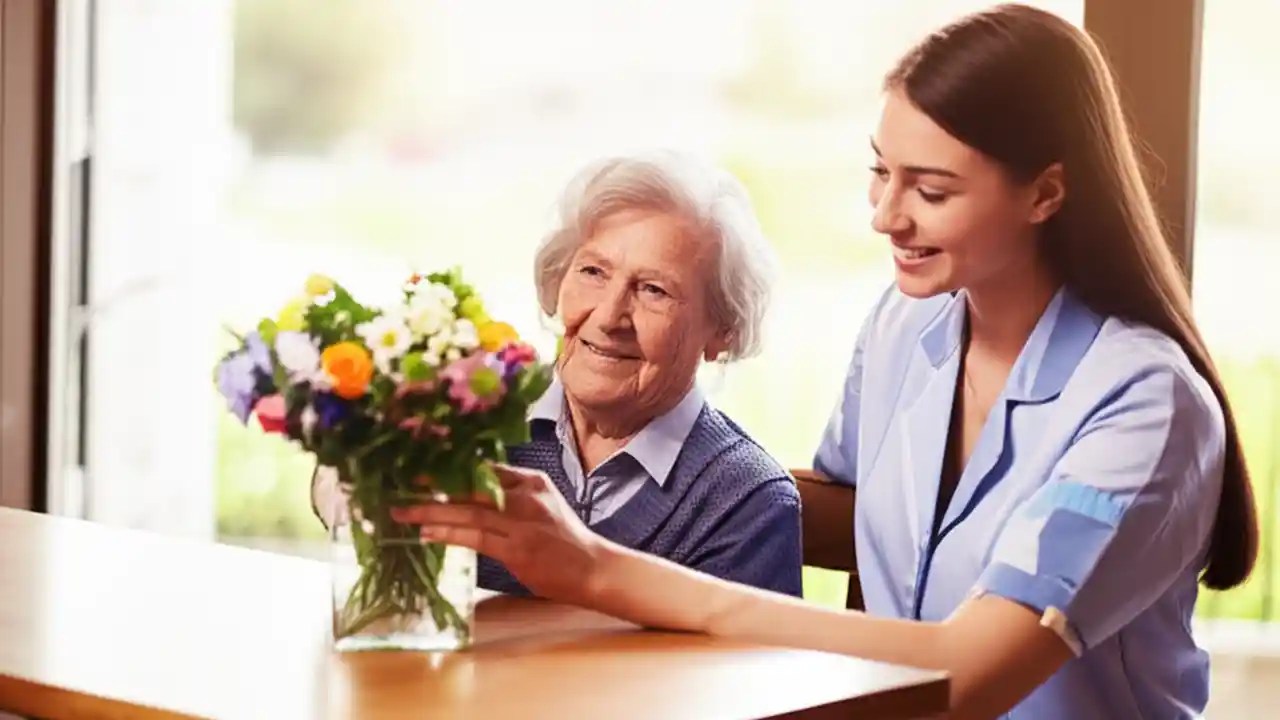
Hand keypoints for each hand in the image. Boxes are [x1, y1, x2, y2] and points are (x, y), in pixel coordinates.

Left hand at [389, 463, 607, 604]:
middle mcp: (526, 495)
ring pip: (469, 510)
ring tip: (403, 512)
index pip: (485, 467)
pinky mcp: (518, 549)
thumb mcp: (542, 505)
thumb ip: (511, 496)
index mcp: (532, 481)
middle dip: (434, 486)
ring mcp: (523, 522)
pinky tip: (428, 533)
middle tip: (402, 486)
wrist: (595, 568)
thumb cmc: (565, 539)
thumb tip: (469, 494)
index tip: (422, 467)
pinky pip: (476, 537)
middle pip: (471, 485)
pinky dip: (450, 533)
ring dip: (432, 511)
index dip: (451, 467)